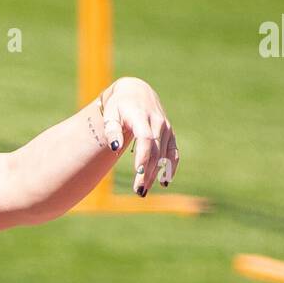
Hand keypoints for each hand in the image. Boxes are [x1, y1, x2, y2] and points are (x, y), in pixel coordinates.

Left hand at [98, 76, 179, 195]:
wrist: (137, 92)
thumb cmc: (119, 106)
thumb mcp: (110, 114)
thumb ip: (111, 130)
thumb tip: (114, 147)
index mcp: (141, 116)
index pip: (146, 138)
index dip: (143, 155)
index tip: (138, 171)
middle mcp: (158, 122)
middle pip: (155, 150)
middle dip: (147, 171)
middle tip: (138, 190)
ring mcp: (166, 128)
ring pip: (163, 155)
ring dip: (155, 174)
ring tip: (143, 191)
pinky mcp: (170, 134)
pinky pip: (173, 152)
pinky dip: (171, 167)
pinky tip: (164, 182)